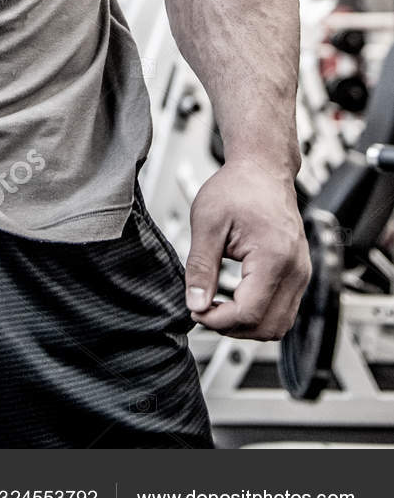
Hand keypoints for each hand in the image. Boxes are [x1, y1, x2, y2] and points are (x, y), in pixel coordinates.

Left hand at [184, 160, 309, 339]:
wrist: (263, 169)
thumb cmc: (238, 187)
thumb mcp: (207, 223)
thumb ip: (200, 267)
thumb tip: (195, 304)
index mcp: (274, 257)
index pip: (249, 313)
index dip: (218, 320)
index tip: (196, 310)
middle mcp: (296, 270)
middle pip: (268, 327)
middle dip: (232, 328)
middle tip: (204, 311)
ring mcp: (302, 273)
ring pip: (279, 325)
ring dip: (246, 326)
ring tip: (217, 307)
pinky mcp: (299, 273)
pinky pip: (284, 310)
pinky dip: (259, 315)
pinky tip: (233, 300)